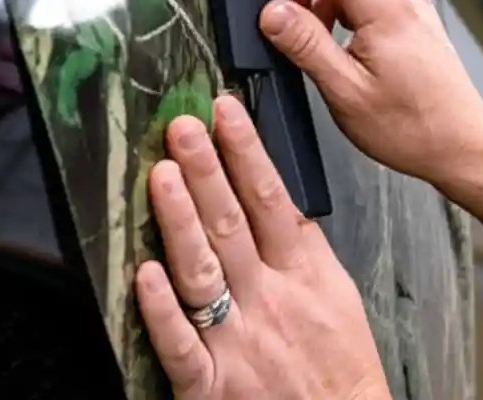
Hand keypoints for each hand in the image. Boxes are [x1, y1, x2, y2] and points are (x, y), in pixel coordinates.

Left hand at [135, 97, 389, 399]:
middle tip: (182, 126)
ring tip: (162, 175)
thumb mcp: (335, 292)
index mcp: (305, 273)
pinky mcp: (212, 385)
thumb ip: (300, 244)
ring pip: (204, 272)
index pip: (270, 199)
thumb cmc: (339, 365)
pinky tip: (143, 274)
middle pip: (233, 225)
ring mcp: (240, 341)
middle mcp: (271, 300)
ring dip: (181, 220)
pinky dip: (162, 310)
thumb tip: (266, 190)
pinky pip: (181, 345)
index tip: (224, 111)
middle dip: (206, 170)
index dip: (246, 152)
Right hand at [255, 0, 482, 183]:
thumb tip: (272, 11)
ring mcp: (410, 2)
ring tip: (312, 38)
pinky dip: (340, 3)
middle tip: (285, 7)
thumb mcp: (345, 93)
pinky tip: (335, 43)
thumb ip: (307, 45)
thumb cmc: (410, 127)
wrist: (462, 145)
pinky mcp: (411, 15)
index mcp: (384, 7)